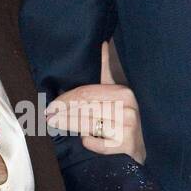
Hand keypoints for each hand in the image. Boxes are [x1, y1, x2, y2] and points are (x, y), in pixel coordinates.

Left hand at [43, 42, 145, 162]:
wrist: (142, 147)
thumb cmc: (123, 118)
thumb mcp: (116, 93)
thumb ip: (106, 70)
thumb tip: (103, 43)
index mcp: (123, 93)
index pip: (86, 93)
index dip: (65, 99)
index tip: (51, 106)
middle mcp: (127, 109)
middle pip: (84, 109)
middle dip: (62, 113)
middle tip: (47, 117)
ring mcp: (127, 128)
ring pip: (87, 125)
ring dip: (68, 125)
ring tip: (55, 125)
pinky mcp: (125, 146)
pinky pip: (96, 142)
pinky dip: (88, 142)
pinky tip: (86, 139)